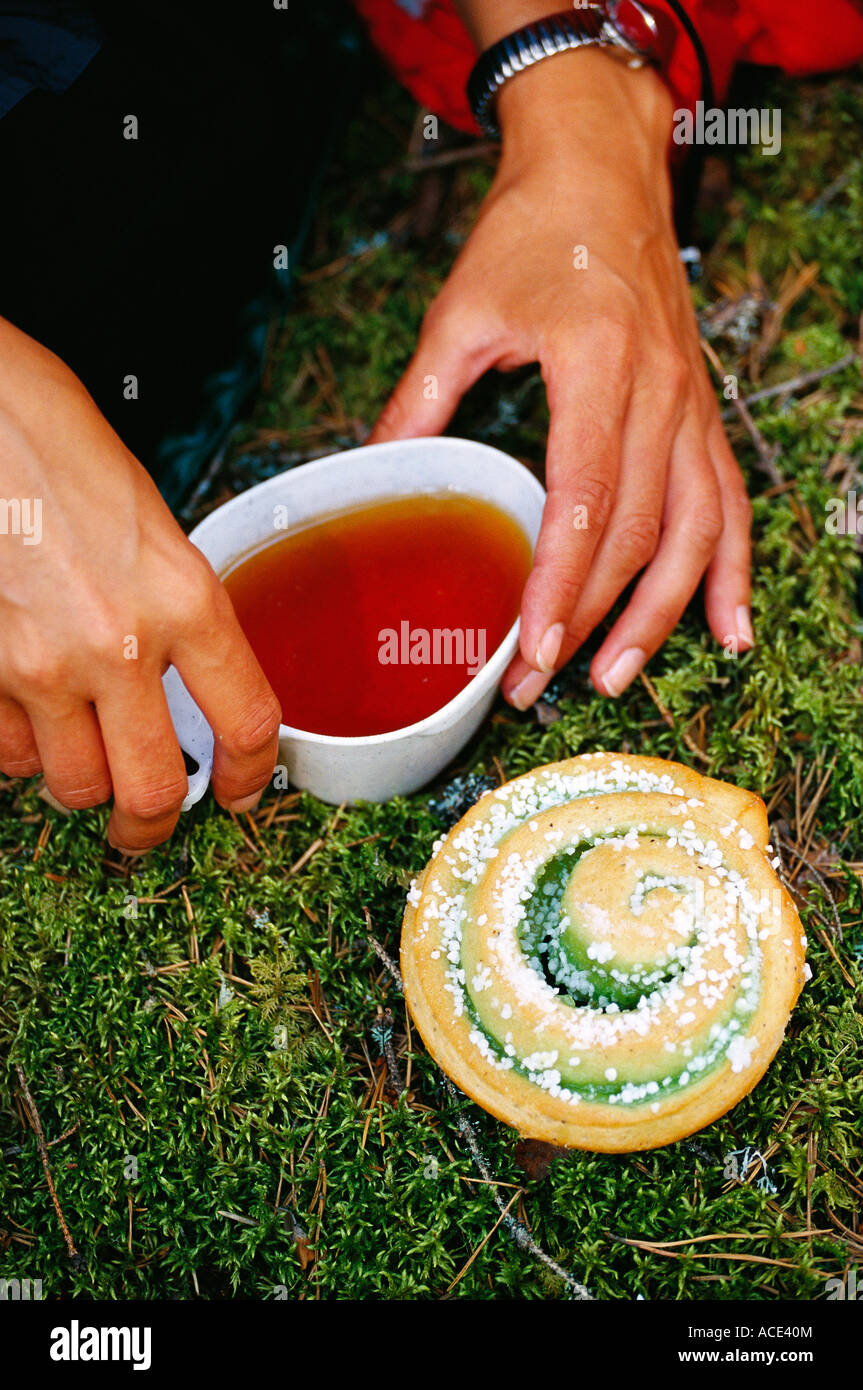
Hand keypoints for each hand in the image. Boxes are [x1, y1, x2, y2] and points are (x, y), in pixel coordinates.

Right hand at [0, 317, 280, 851]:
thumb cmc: (61, 448)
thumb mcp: (155, 527)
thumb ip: (179, 612)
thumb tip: (186, 677)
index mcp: (187, 599)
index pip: (247, 722)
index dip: (249, 777)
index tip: (238, 793)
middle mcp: (121, 644)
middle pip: (150, 790)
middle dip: (152, 827)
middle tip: (148, 827)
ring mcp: (44, 663)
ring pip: (74, 785)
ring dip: (82, 787)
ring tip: (85, 764)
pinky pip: (8, 753)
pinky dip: (22, 752)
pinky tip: (31, 722)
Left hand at [369, 49, 751, 706]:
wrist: (606, 168)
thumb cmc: (535, 229)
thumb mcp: (462, 308)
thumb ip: (422, 395)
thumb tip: (379, 465)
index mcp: (596, 364)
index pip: (585, 500)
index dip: (559, 583)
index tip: (531, 646)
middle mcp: (659, 392)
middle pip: (636, 533)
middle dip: (588, 619)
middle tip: (540, 682)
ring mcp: (691, 405)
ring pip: (697, 532)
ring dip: (663, 614)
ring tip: (619, 677)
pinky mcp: (702, 413)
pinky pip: (730, 504)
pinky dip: (732, 571)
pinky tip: (729, 630)